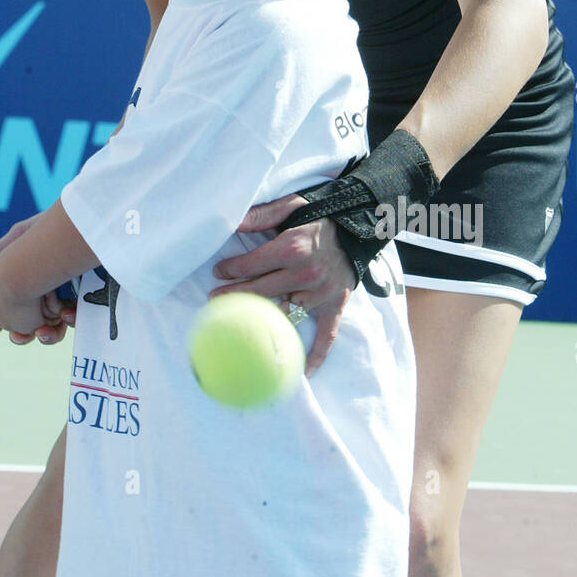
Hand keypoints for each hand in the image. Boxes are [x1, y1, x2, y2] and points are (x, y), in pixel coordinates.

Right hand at [0, 213, 75, 345]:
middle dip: (21, 336)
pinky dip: (68, 322)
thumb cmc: (48, 227)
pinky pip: (74, 321)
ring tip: (44, 332)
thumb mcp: (17, 237)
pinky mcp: (84, 301)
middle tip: (20, 335)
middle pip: (27, 327)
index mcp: (23, 285)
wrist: (81, 224)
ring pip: (51, 330)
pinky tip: (67, 314)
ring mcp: (64, 300)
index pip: (6, 312)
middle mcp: (42, 295)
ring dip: (45, 336)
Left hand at [210, 194, 355, 375]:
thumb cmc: (323, 214)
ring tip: (240, 328)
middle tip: (214, 302)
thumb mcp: (291, 205)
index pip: (251, 264)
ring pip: (284, 314)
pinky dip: (316, 355)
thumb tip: (231, 221)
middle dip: (234, 296)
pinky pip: (326, 335)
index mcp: (291, 248)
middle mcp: (305, 274)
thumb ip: (261, 215)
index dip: (230, 269)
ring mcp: (321, 293)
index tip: (217, 273)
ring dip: (262, 323)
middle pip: (261, 291)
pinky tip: (302, 372)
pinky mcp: (335, 305)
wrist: (363, 225)